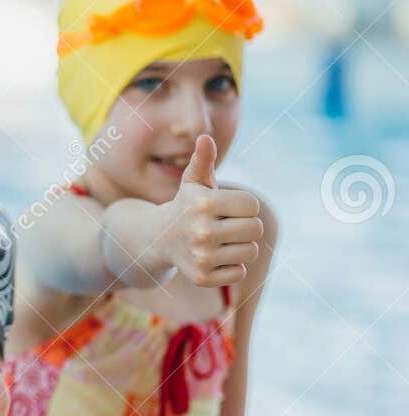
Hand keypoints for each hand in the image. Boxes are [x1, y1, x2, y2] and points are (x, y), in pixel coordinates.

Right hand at [158, 134, 262, 287]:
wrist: (158, 239)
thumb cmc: (186, 206)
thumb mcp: (193, 182)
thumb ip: (203, 160)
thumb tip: (204, 138)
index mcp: (203, 204)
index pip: (252, 205)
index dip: (243, 205)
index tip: (225, 208)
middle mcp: (201, 231)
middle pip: (256, 229)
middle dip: (245, 226)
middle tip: (225, 226)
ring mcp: (201, 257)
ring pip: (250, 251)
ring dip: (239, 247)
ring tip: (220, 242)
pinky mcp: (202, 277)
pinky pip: (239, 273)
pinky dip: (231, 267)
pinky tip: (214, 259)